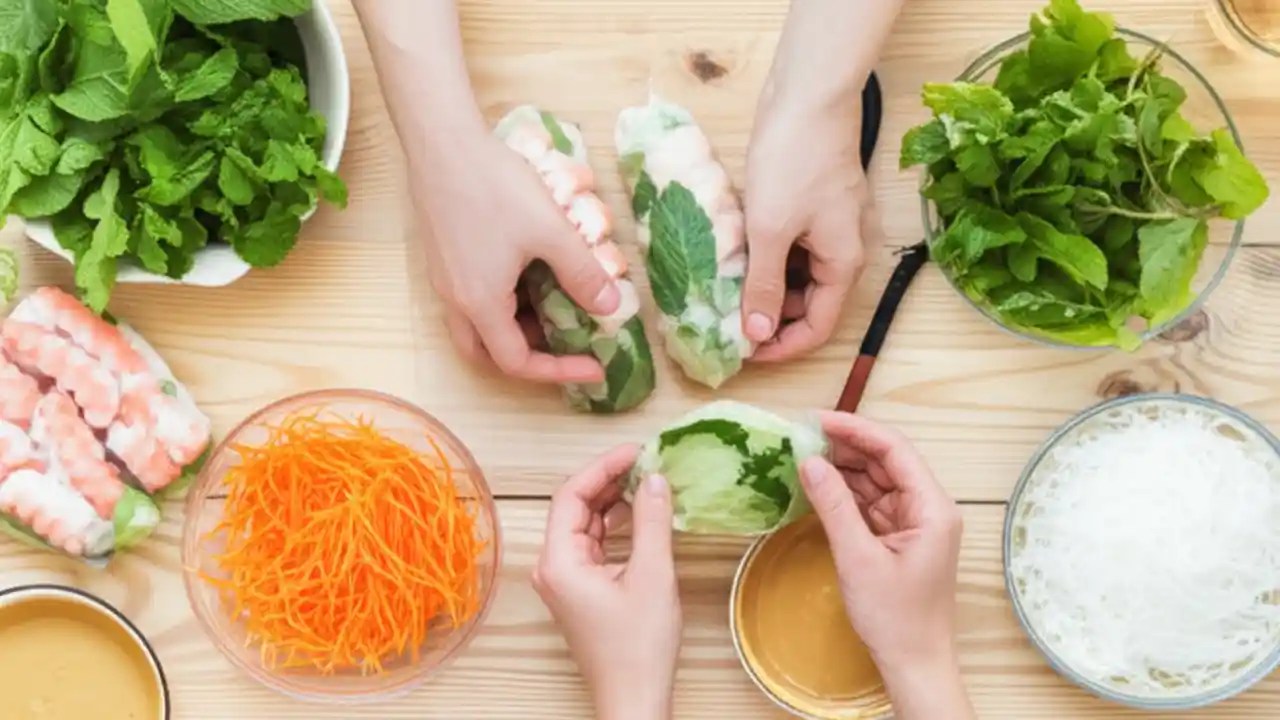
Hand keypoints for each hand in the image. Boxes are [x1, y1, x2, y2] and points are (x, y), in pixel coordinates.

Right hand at [409, 132, 619, 382]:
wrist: (441, 142)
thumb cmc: (495, 186)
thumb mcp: (551, 231)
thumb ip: (582, 273)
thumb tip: (610, 307)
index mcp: (481, 303)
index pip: (517, 363)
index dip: (558, 371)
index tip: (593, 366)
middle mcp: (456, 299)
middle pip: (486, 354)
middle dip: (527, 359)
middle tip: (564, 346)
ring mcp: (444, 279)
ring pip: (476, 328)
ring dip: (513, 331)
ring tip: (553, 308)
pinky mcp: (442, 257)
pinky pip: (470, 300)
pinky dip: (500, 305)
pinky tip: (528, 275)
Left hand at [533, 445, 681, 719]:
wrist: (634, 699)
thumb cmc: (639, 646)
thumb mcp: (652, 574)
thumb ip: (651, 521)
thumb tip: (655, 477)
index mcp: (558, 560)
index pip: (571, 494)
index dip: (603, 466)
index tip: (636, 451)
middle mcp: (553, 566)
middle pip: (575, 506)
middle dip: (610, 481)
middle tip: (648, 462)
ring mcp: (565, 579)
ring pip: (586, 524)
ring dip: (615, 503)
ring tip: (650, 483)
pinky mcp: (581, 590)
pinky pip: (594, 545)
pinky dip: (617, 527)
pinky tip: (643, 516)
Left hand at [742, 85, 878, 360]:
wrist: (809, 94)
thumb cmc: (793, 160)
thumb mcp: (770, 230)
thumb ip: (765, 285)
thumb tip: (758, 335)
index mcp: (845, 263)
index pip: (819, 329)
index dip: (782, 347)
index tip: (744, 353)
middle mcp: (849, 250)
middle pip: (812, 304)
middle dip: (773, 317)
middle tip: (729, 322)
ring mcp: (837, 227)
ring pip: (803, 275)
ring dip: (770, 286)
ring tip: (729, 290)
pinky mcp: (821, 206)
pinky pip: (799, 248)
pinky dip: (774, 257)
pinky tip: (742, 254)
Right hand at [800, 412, 973, 718]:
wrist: (914, 663)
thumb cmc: (894, 616)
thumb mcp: (857, 558)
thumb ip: (833, 505)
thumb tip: (809, 462)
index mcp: (931, 507)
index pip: (895, 449)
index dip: (856, 428)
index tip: (817, 419)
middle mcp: (928, 507)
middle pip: (886, 460)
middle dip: (846, 446)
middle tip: (802, 436)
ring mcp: (914, 522)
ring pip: (876, 480)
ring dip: (843, 469)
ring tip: (803, 456)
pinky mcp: (899, 537)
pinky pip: (871, 503)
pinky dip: (845, 494)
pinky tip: (818, 486)